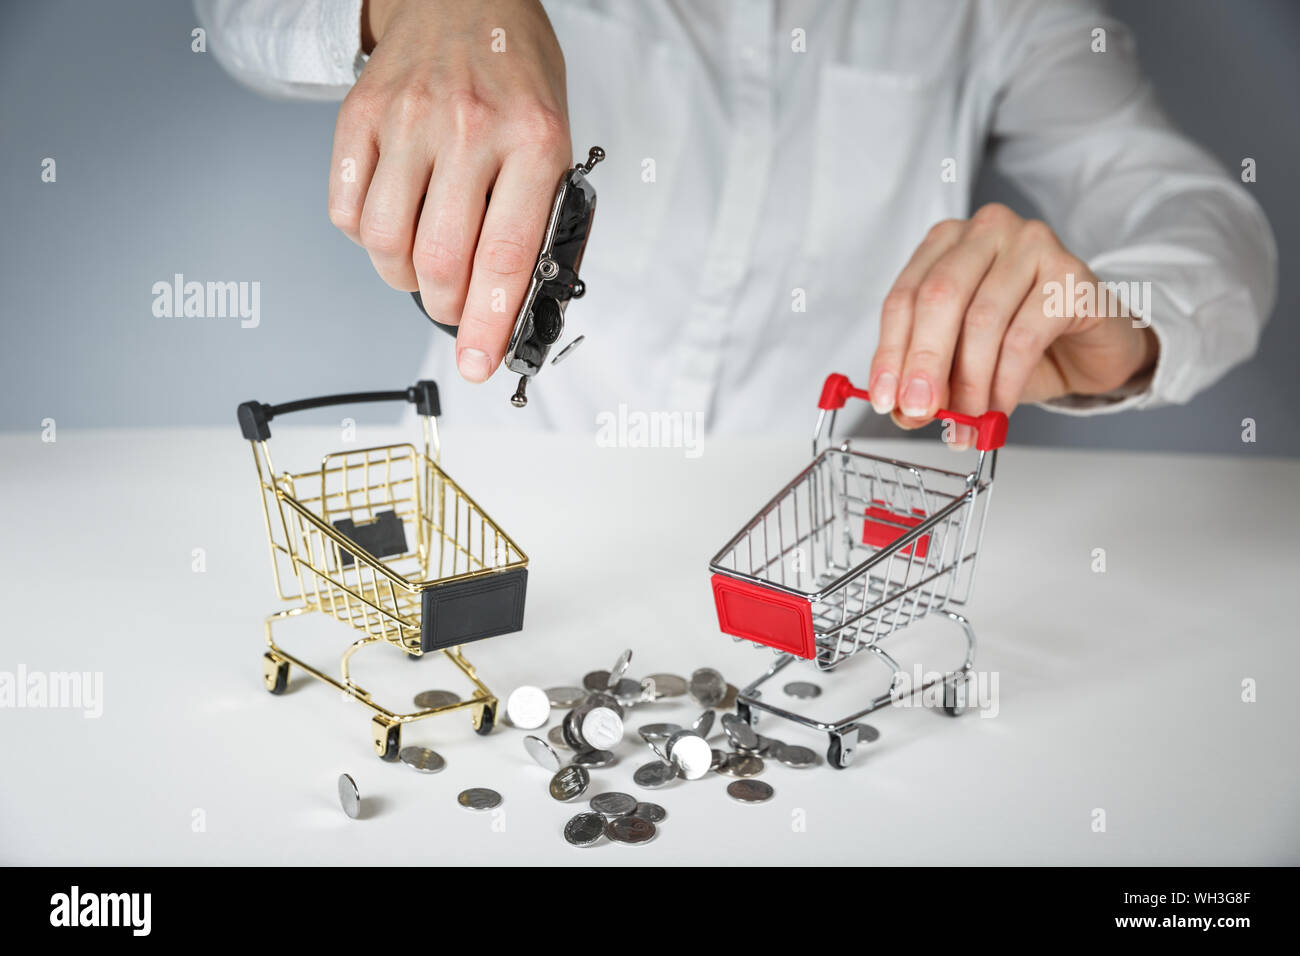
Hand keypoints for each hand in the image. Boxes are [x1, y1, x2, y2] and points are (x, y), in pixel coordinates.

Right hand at [330, 0, 571, 382]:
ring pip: (385, 244)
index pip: (505, 256)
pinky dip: (366, 238)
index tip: (480, 364)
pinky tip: (393, 222)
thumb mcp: (557, 139)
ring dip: (404, 278)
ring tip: (425, 262)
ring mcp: (407, 120)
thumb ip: (541, 216)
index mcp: (532, 140)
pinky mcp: (359, 116)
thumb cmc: (515, 76)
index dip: (489, 324)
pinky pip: (345, 211)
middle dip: (447, 306)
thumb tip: (519, 303)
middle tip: (457, 305)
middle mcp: (467, 129)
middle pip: (438, 261)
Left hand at [867, 203, 1158, 445]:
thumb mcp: (963, 358)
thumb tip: (902, 409)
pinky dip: (1005, 382)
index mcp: (947, 242)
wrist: (1092, 344)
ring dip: (969, 384)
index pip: (903, 297)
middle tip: (919, 412)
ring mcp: (1033, 244)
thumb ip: (929, 375)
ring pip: (982, 321)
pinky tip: (999, 408)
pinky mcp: (1071, 274)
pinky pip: (1024, 337)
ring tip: (966, 423)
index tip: (885, 400)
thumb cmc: (1022, 338)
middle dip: (924, 363)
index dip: (890, 353)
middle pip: (939, 299)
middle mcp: (987, 231)